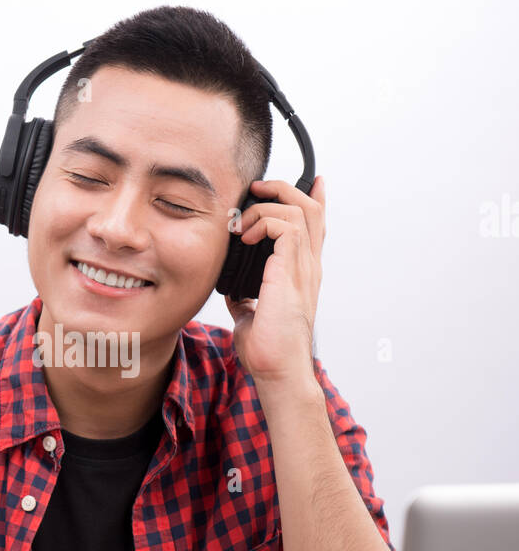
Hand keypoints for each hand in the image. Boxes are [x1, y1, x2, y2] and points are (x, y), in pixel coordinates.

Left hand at [225, 175, 325, 385]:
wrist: (277, 370)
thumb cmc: (268, 349)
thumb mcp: (251, 314)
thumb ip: (246, 296)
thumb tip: (234, 289)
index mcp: (302, 273)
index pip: (316, 227)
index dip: (316, 198)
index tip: (314, 180)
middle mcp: (308, 266)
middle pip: (312, 207)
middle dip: (284, 188)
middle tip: (257, 188)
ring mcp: (304, 267)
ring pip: (299, 209)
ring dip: (265, 206)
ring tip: (240, 224)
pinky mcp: (291, 271)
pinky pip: (285, 225)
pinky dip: (261, 221)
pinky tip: (242, 238)